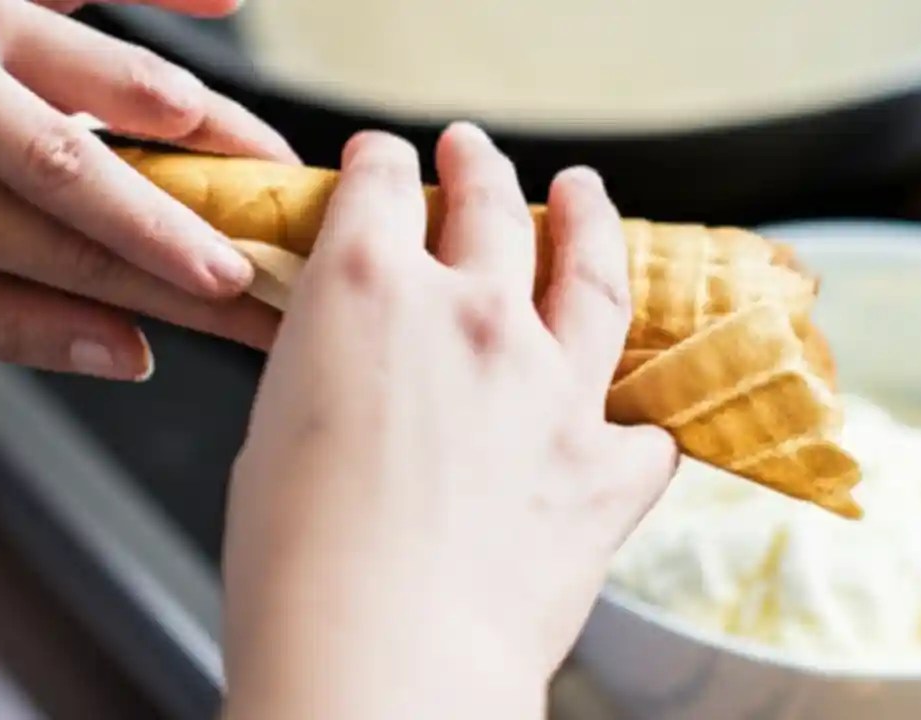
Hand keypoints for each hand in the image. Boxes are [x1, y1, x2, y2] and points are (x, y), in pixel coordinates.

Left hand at [0, 0, 294, 379]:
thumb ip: (9, 316)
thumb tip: (130, 354)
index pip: (64, 256)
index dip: (164, 287)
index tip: (249, 309)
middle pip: (75, 168)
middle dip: (184, 218)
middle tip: (278, 247)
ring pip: (94, 71)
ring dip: (191, 115)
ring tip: (263, 157)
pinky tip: (221, 1)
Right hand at [221, 124, 677, 718]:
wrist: (385, 658)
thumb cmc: (296, 566)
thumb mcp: (277, 430)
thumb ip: (333, 370)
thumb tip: (359, 363)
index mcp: (370, 292)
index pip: (382, 186)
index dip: (382, 166)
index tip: (386, 161)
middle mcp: (474, 316)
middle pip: (488, 204)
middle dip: (479, 167)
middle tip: (475, 152)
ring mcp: (553, 383)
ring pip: (589, 270)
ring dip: (588, 220)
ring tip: (584, 194)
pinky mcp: (606, 460)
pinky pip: (643, 428)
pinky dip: (637, 421)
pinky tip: (636, 418)